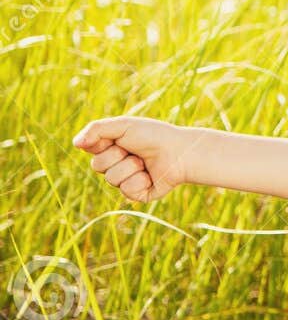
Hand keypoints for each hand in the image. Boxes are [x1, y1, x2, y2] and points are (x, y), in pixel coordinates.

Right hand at [72, 116, 190, 201]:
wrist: (181, 152)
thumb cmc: (154, 136)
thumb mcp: (123, 125)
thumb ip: (96, 129)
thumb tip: (75, 144)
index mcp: (110, 148)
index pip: (89, 149)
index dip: (102, 143)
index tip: (118, 137)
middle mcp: (115, 165)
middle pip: (97, 166)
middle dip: (117, 156)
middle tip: (136, 150)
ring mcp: (126, 180)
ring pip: (111, 179)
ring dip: (130, 168)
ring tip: (145, 162)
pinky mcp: (138, 194)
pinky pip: (126, 191)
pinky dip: (139, 181)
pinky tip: (150, 176)